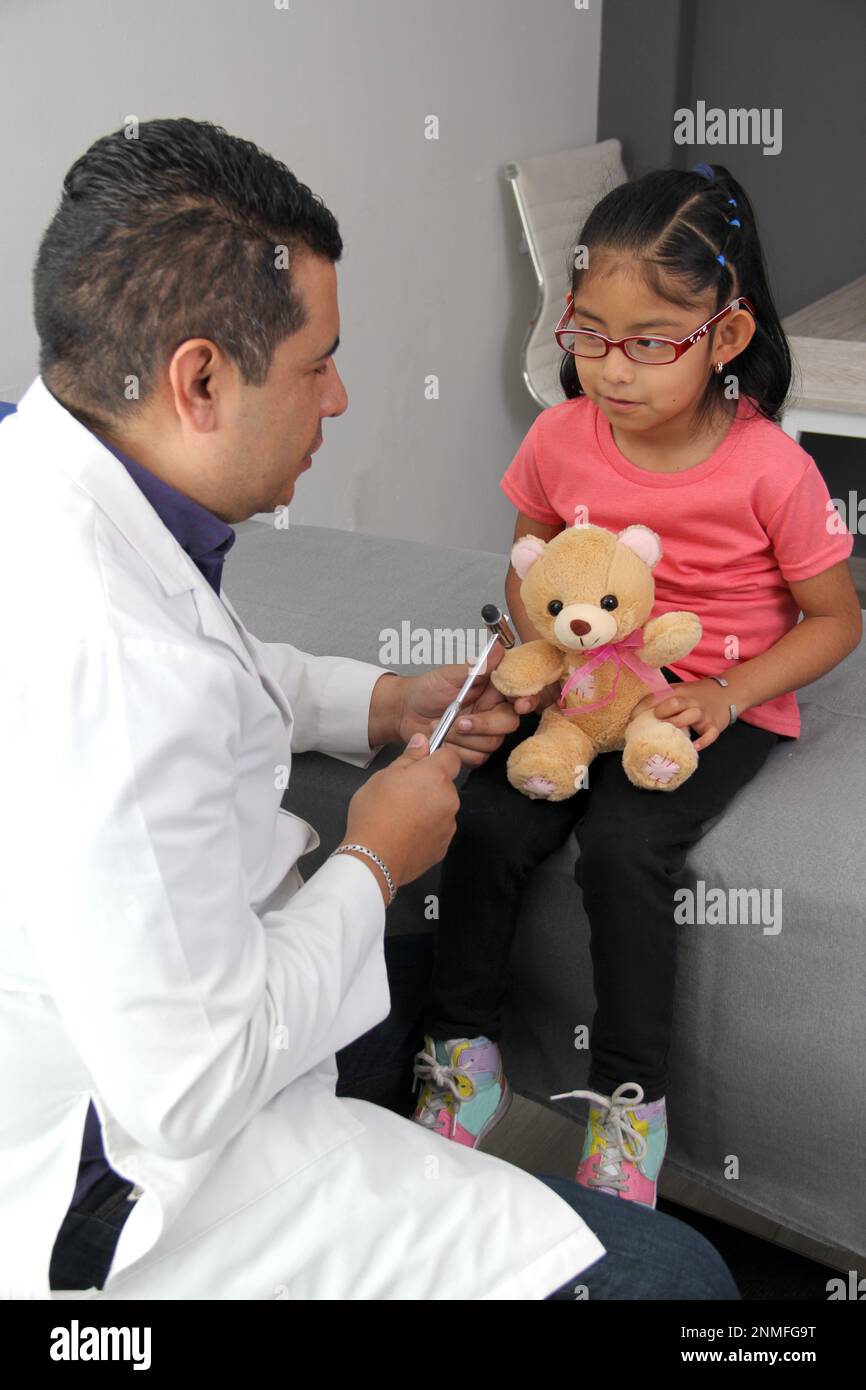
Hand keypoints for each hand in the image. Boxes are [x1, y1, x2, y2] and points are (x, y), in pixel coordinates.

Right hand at [341, 735, 461, 897]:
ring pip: (441, 807)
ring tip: (400, 816)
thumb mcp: (384, 776)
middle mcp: (449, 799)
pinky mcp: (443, 845)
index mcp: (436, 776)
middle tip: (401, 792)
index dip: (436, 757)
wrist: (374, 858)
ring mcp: (448, 824)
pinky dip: (426, 828)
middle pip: (445, 784)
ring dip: (428, 807)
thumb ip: (409, 757)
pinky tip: (405, 832)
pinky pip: (437, 829)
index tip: (422, 762)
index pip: (451, 756)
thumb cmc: (375, 815)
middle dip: (428, 785)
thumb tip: (422, 742)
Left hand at [396, 642, 547, 767]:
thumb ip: (476, 667)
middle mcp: (493, 711)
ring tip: (441, 726)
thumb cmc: (427, 689)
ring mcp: (484, 733)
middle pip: (509, 723)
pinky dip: (457, 749)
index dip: (526, 699)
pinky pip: (477, 757)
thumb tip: (497, 650)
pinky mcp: (473, 750)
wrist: (405, 711)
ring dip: (463, 737)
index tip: (519, 704)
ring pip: (492, 743)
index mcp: (493, 689)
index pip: (520, 694)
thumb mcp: (449, 674)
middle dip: (484, 724)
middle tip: (459, 721)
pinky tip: (443, 739)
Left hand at [630, 678, 732, 751]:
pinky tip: (693, 747)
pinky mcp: (714, 725)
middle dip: (662, 712)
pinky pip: (709, 734)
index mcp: (678, 691)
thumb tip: (637, 715)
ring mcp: (703, 714)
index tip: (631, 719)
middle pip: (674, 703)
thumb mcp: (680, 689)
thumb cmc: (696, 694)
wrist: (727, 693)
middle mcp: (690, 701)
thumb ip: (662, 698)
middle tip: (654, 721)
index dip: (642, 708)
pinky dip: (702, 741)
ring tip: (668, 733)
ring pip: (691, 716)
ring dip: (678, 724)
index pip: (657, 697)